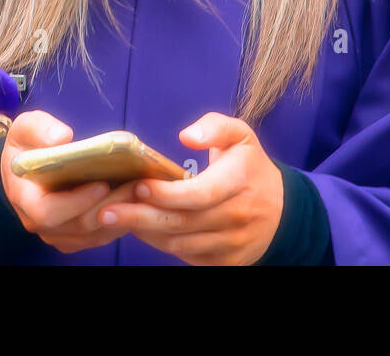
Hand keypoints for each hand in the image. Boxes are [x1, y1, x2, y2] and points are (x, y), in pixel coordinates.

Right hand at [0, 110, 142, 254]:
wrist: (26, 166)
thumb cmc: (27, 145)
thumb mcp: (25, 127)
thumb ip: (39, 129)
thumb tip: (61, 137)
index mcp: (25, 198)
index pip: (47, 212)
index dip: (76, 202)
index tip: (102, 184)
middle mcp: (39, 222)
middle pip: (78, 225)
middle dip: (109, 206)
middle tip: (136, 185)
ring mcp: (57, 232)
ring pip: (93, 234)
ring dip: (120, 215)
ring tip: (142, 191)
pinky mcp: (74, 235)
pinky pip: (100, 236)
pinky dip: (121, 222)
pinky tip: (137, 201)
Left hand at [96, 112, 283, 265]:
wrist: (282, 211)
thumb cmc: (250, 167)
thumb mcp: (241, 136)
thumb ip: (215, 126)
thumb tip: (186, 135)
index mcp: (240, 182)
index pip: (199, 195)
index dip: (165, 194)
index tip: (137, 184)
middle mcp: (238, 216)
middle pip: (182, 223)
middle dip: (141, 217)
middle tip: (107, 210)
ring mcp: (232, 243)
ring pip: (180, 244)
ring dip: (146, 232)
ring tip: (118, 218)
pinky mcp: (225, 263)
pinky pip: (186, 257)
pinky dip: (161, 245)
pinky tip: (143, 230)